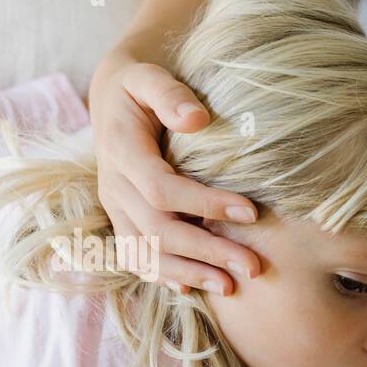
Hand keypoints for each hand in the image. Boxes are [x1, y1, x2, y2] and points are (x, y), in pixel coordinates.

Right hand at [90, 50, 260, 294]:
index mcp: (120, 150)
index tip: (252, 211)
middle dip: (207, 251)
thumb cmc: (141, 86)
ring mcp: (114, 207)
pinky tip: (196, 289)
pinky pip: (137, 258)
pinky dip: (165, 276)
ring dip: (190, 274)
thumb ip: (169, 93)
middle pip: (158, 230)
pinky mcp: (121, 220)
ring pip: (146, 253)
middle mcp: (112, 185)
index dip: (205, 203)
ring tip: (232, 287)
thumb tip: (197, 119)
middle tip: (254, 267)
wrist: (112, 99)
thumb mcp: (149, 76)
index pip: (161, 188)